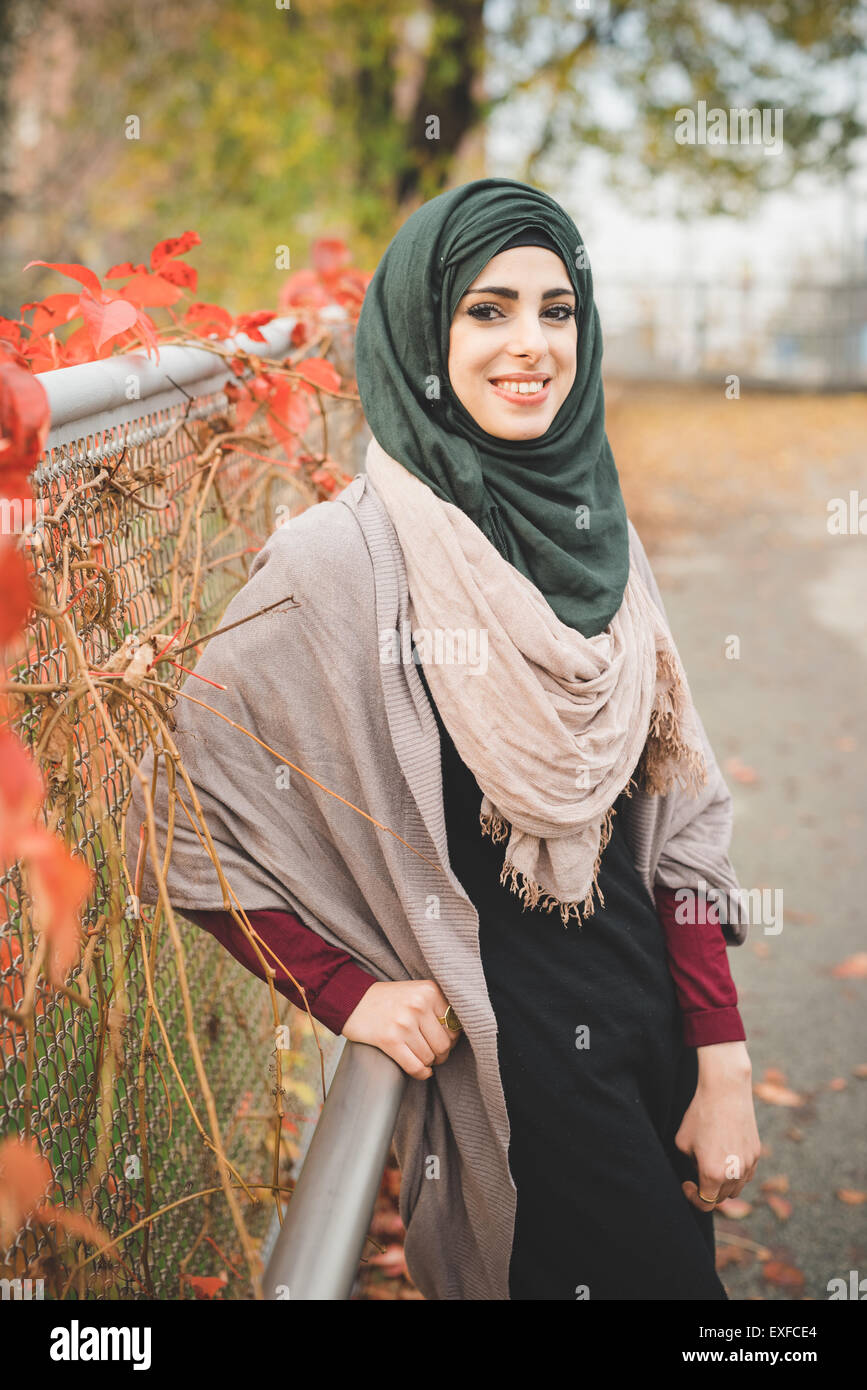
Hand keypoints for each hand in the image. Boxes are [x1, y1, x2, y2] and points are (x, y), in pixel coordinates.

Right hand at [341, 979, 461, 1079]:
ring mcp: (404, 1023)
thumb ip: (436, 1007)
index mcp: (428, 990)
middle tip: (433, 1055)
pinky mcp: (390, 1040)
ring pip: (429, 1057)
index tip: (443, 1042)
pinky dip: (421, 1073)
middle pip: (444, 1044)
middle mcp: (418, 1005)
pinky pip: (415, 1066)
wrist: (351, 1000)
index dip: (450, 1038)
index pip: (453, 1024)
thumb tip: (456, 1036)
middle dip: (441, 1054)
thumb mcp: (415, 993)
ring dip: (428, 1063)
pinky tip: (421, 1071)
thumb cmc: (386, 1000)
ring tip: (421, 1058)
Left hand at [675, 1041, 760, 1211]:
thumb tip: (700, 1172)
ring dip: (724, 1184)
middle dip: (708, 1189)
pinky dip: (736, 1172)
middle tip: (697, 1170)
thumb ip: (691, 1164)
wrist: (725, 1092)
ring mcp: (748, 1164)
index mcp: (712, 1174)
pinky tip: (726, 1154)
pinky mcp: (756, 1154)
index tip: (687, 1183)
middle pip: (722, 1197)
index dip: (693, 1197)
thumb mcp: (683, 1142)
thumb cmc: (700, 1114)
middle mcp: (734, 1174)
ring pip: (736, 1188)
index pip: (705, 1203)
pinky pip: (746, 1174)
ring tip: (713, 1162)